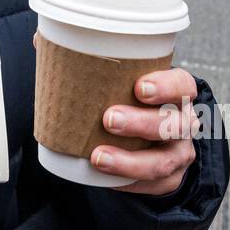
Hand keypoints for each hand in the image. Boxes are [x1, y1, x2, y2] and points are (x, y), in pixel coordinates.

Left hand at [90, 67, 200, 196]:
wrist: (147, 140)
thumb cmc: (127, 102)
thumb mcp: (121, 83)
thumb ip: (93, 65)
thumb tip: (46, 43)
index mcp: (176, 93)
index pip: (182, 85)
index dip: (166, 86)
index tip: (139, 87)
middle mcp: (183, 123)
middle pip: (175, 124)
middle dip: (142, 122)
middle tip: (109, 118)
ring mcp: (179, 153)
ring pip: (164, 161)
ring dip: (131, 161)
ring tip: (98, 157)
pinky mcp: (169, 179)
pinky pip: (152, 186)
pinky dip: (128, 182)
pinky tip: (104, 177)